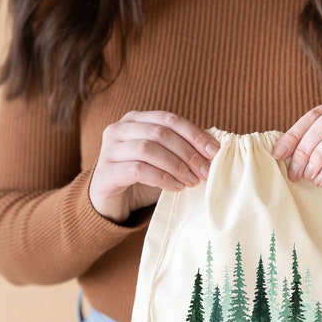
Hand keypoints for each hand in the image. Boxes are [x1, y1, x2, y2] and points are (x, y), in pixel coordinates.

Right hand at [89, 110, 219, 222]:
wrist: (112, 202)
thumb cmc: (142, 177)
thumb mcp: (163, 158)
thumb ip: (182, 149)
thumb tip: (214, 149)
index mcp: (135, 119)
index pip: (169, 119)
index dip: (194, 134)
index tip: (215, 152)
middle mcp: (119, 129)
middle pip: (160, 133)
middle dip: (188, 153)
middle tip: (205, 171)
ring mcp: (109, 150)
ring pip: (148, 149)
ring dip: (176, 166)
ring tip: (192, 181)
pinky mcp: (106, 172)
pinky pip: (138, 170)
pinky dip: (162, 178)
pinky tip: (176, 187)